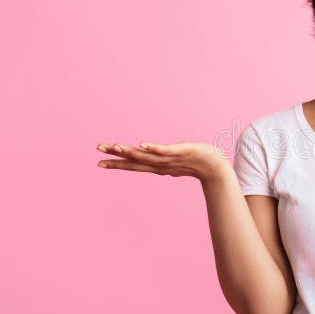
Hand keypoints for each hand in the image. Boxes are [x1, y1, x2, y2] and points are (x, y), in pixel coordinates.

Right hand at [95, 141, 230, 183]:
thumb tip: (154, 158)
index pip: (134, 165)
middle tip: (98, 153)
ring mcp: (170, 158)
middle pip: (135, 161)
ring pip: (146, 156)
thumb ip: (162, 161)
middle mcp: (161, 164)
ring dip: (130, 151)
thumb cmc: (196, 163)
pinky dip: (153, 148)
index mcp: (158, 166)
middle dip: (116, 157)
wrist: (216, 168)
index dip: (117, 164)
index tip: (99, 162)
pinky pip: (165, 150)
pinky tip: (142, 144)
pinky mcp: (181, 151)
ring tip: (116, 146)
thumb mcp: (175, 163)